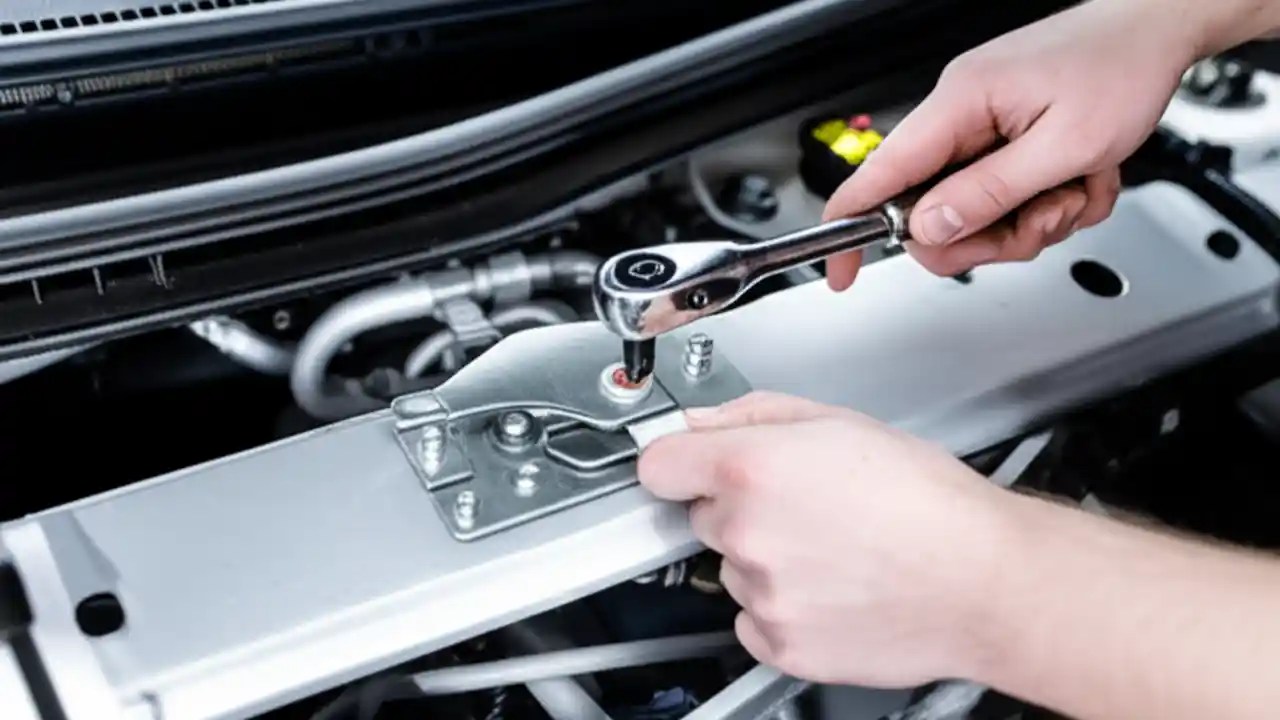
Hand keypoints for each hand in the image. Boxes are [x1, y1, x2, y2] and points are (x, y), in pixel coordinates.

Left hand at [637, 391, 1016, 687]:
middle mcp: (747, 533)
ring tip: (833, 548)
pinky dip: (780, 608)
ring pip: (733, 569)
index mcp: (753, 468)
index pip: (658, 465)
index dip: (680, 462)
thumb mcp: (842, 421)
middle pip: (703, 516)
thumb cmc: (930, 502)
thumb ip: (757, 414)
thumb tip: (707, 422)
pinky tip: (831, 587)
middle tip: (805, 506)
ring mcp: (761, 594)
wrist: (985, 580)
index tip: (692, 467)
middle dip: (741, 508)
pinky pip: (752, 620)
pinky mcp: (781, 645)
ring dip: (766, 559)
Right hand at [821, 0, 1202, 288]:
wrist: (1158, 33)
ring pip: (973, 211)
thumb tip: (928, 228)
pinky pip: (1003, 196)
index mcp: (958, 104)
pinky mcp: (1002, 137)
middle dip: (989, 234)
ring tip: (1072, 191)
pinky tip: (1077, 179)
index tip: (840, 271)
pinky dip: (1045, 201)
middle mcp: (959, 114)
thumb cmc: (1120, 67)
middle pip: (932, 211)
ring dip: (1029, 218)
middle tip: (1036, 225)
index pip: (878, 176)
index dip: (852, 229)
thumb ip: (990, 193)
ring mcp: (981, 126)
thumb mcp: (1064, 147)